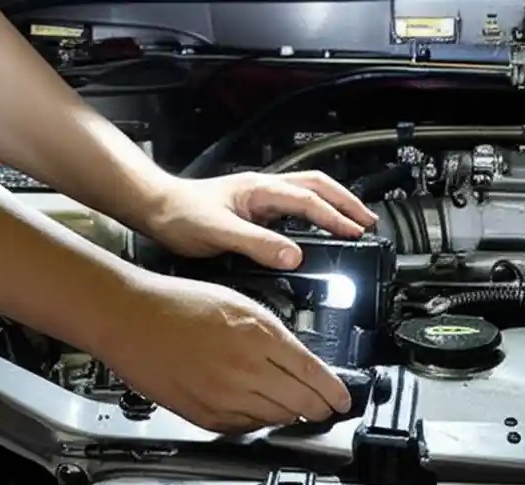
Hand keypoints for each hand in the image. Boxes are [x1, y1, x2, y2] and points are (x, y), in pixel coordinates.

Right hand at [96, 272, 351, 432]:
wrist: (131, 320)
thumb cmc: (178, 305)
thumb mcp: (240, 305)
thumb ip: (273, 335)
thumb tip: (300, 361)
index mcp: (259, 335)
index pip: (314, 375)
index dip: (335, 393)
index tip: (343, 399)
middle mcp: (246, 370)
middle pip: (303, 404)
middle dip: (320, 407)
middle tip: (326, 406)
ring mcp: (225, 397)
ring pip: (278, 419)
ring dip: (290, 413)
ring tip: (291, 405)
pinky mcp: (206, 416)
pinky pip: (247, 427)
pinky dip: (258, 419)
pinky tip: (255, 405)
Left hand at [142, 171, 377, 269]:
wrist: (155, 210)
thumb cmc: (180, 215)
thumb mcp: (220, 233)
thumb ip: (257, 245)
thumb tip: (294, 256)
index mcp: (260, 190)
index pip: (309, 200)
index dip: (335, 217)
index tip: (356, 232)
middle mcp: (263, 189)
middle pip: (318, 187)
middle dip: (346, 203)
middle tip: (369, 222)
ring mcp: (259, 197)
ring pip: (308, 193)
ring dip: (333, 205)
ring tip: (354, 222)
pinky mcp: (254, 209)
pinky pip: (294, 207)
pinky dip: (315, 214)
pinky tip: (317, 229)